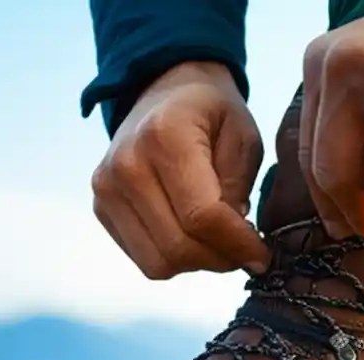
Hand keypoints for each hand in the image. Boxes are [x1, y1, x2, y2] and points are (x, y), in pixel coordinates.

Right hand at [92, 61, 267, 278]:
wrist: (163, 91)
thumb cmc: (211, 112)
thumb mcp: (244, 137)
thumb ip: (238, 187)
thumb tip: (233, 240)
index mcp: (165, 136)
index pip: (202, 216)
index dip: (237, 245)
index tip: (262, 254)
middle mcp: (126, 165)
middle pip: (178, 247)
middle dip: (220, 259)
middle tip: (245, 253)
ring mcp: (107, 189)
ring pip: (158, 263)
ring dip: (197, 263)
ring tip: (218, 244)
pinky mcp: (101, 207)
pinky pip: (143, 258)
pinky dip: (173, 258)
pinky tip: (192, 237)